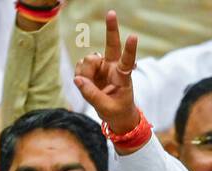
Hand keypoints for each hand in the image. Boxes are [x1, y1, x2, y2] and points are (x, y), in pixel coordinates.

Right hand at [73, 12, 139, 136]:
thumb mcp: (106, 108)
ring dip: (85, 72)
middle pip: (111, 44)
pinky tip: (84, 82)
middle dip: (111, 28)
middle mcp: (113, 67)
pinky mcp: (92, 70)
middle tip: (111, 13)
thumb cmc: (117, 111)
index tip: (133, 36)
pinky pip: (80, 68)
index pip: (127, 61)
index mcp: (123, 76)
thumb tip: (77, 79)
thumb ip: (92, 94)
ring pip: (88, 60)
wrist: (116, 115)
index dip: (130, 49)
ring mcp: (102, 67)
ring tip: (89, 85)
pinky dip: (79, 75)